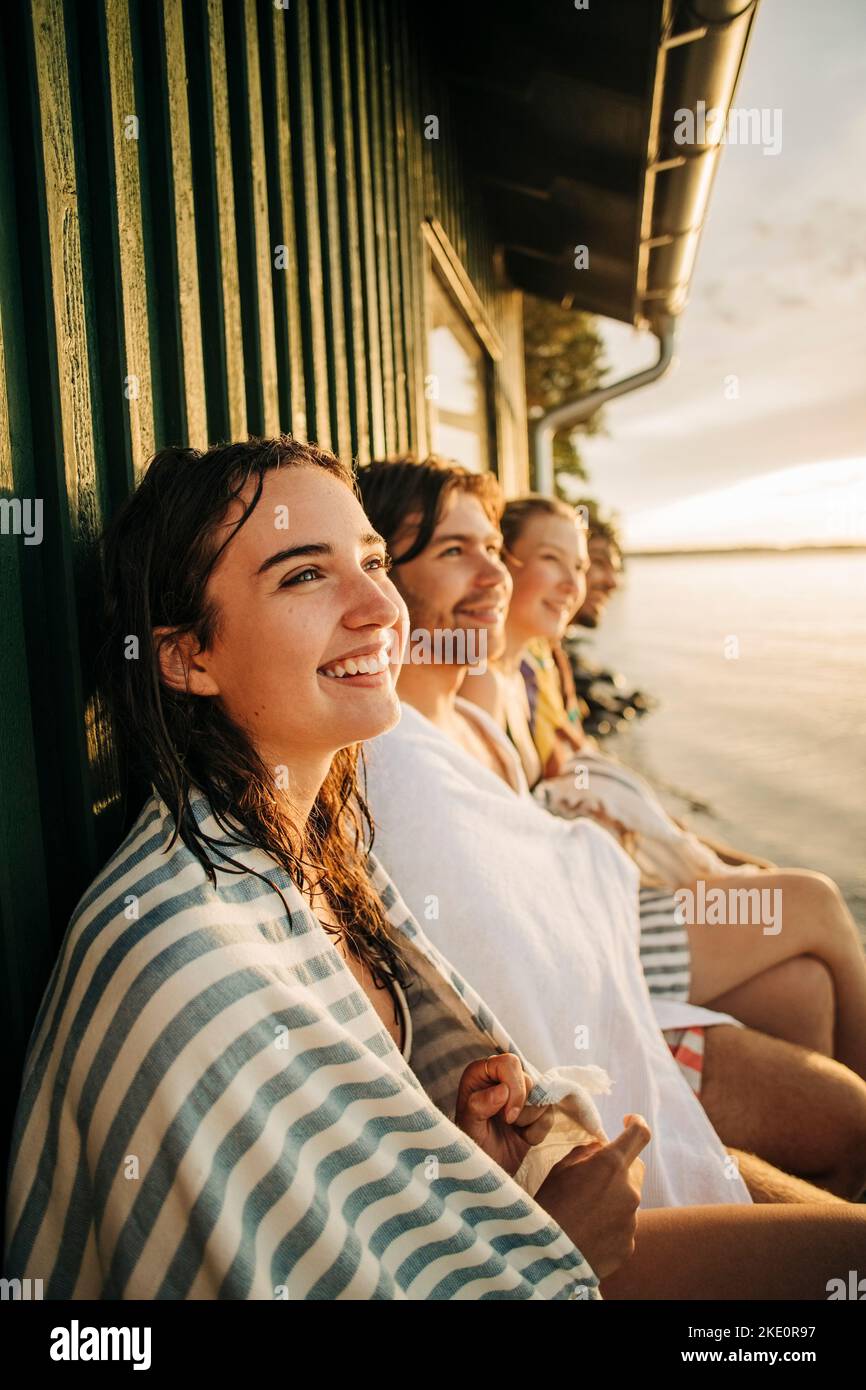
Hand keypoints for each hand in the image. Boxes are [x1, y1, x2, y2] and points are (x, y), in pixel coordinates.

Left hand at [455, 1053, 553, 1176]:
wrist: (486, 1170)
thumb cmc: (471, 1145)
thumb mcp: (468, 1126)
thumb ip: (478, 1105)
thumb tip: (501, 1090)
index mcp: (481, 1073)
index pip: (510, 1063)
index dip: (514, 1087)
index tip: (507, 1116)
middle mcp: (502, 1079)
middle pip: (529, 1080)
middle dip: (521, 1108)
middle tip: (507, 1123)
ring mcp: (521, 1095)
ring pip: (542, 1098)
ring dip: (528, 1121)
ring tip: (511, 1130)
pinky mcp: (536, 1112)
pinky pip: (549, 1116)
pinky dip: (536, 1133)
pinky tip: (521, 1137)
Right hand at [535, 1114, 649, 1279]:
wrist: (546, 1256)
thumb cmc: (549, 1207)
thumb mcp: (560, 1169)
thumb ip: (586, 1154)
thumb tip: (600, 1150)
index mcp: (611, 1165)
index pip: (639, 1134)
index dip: (636, 1123)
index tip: (629, 1122)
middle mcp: (628, 1191)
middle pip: (635, 1170)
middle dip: (619, 1170)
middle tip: (594, 1181)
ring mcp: (631, 1220)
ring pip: (628, 1200)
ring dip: (613, 1200)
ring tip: (585, 1213)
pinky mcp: (629, 1244)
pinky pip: (624, 1226)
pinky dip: (611, 1225)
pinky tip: (588, 1232)